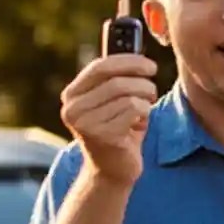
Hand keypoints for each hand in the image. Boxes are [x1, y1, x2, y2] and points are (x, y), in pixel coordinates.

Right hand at [59, 54, 157, 185]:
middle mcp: (72, 109)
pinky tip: (138, 124)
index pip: (99, 67)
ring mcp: (85, 123)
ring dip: (145, 98)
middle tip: (152, 91)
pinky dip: (144, 113)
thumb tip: (133, 52)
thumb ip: (115, 78)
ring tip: (145, 108)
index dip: (128, 61)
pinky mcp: (102, 135)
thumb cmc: (117, 130)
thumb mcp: (111, 102)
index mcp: (71, 95)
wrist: (112, 171)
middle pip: (116, 80)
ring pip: (128, 94)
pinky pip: (134, 109)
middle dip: (142, 82)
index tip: (149, 65)